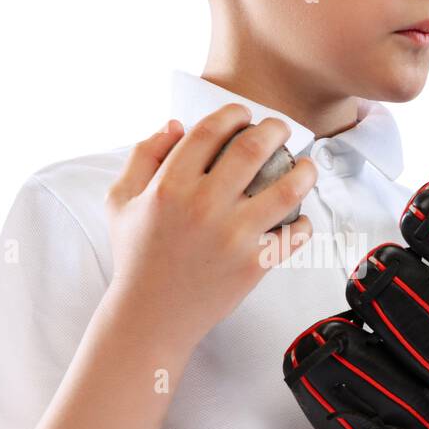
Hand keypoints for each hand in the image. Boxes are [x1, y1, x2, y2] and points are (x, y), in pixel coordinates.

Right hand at [103, 103, 316, 347]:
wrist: (151, 315)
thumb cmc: (136, 257)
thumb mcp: (121, 201)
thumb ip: (143, 156)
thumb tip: (176, 124)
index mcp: (169, 186)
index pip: (210, 131)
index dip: (234, 113)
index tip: (245, 114)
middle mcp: (203, 206)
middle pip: (253, 148)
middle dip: (275, 129)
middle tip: (282, 129)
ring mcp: (232, 236)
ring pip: (286, 188)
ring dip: (304, 170)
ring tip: (306, 166)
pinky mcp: (253, 264)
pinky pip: (294, 235)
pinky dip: (304, 223)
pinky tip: (300, 217)